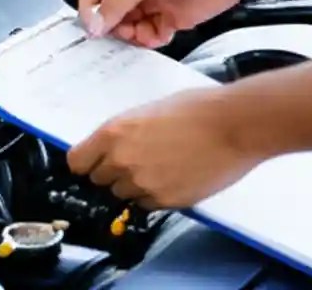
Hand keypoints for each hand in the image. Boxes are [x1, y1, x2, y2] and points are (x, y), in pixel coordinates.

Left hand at [66, 88, 264, 208]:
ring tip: (163, 166)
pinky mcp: (165, 200)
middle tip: (140, 160)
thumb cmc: (198, 108)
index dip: (87, 163)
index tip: (96, 162)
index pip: (77, 162)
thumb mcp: (150, 110)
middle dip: (115, 173)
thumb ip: (126, 132)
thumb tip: (114, 147)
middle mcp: (122, 160)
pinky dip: (158, 195)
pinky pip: (149, 204)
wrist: (234, 124)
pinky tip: (177, 176)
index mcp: (114, 132)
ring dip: (137, 186)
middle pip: (99, 181)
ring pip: (124, 195)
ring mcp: (143, 183)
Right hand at [78, 0, 248, 47]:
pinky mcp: (165, 16)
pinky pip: (147, 34)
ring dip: (133, 34)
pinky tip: (162, 33)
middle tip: (122, 32)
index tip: (93, 27)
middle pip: (107, 10)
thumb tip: (96, 20)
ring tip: (145, 32)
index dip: (89, 6)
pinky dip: (151, 38)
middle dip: (113, 25)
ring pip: (126, 26)